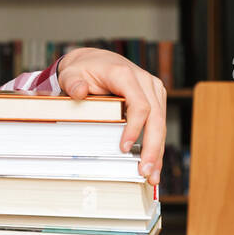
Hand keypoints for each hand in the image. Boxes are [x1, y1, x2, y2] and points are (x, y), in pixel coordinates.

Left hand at [57, 46, 165, 185]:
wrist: (95, 60)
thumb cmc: (84, 69)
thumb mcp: (72, 74)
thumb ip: (73, 83)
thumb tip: (79, 92)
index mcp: (126, 75)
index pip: (139, 105)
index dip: (134, 128)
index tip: (124, 148)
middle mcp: (145, 81)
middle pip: (156, 117)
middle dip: (152, 147)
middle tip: (145, 171)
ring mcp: (153, 90)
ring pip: (161, 123)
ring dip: (158, 151)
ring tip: (152, 175)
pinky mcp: (155, 99)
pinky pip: (159, 123)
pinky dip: (157, 144)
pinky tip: (154, 162)